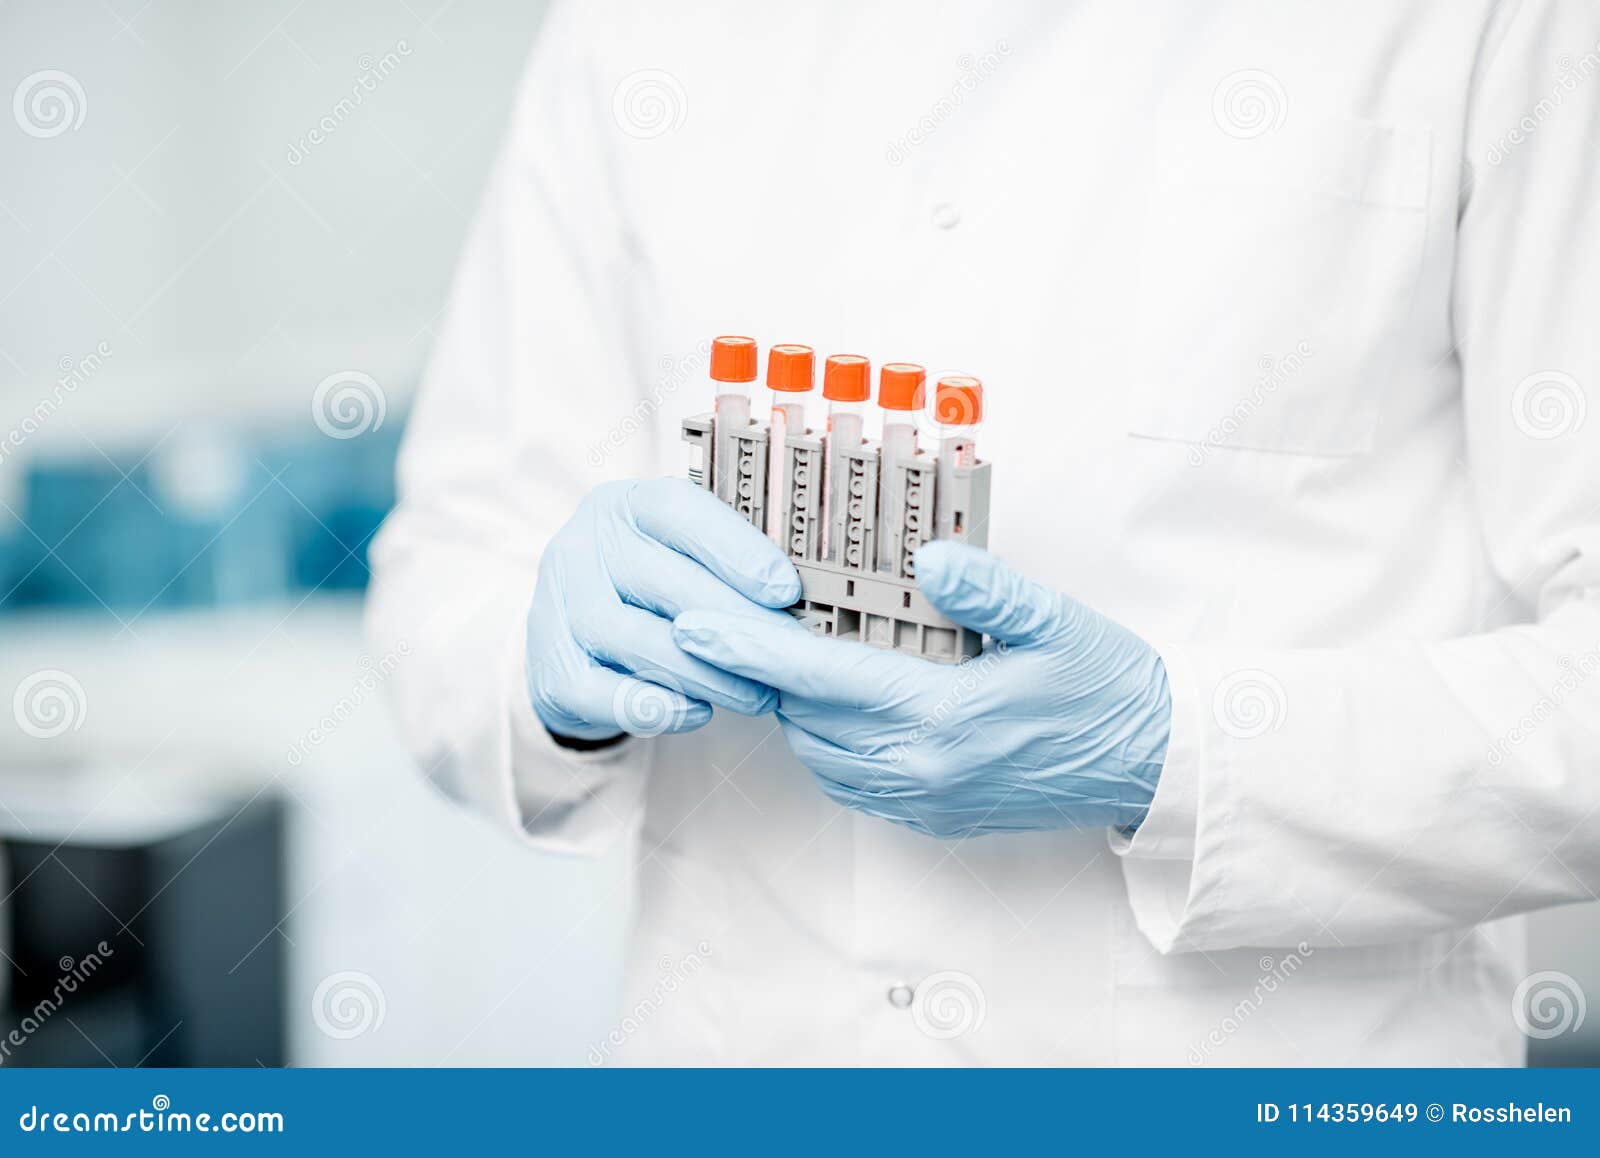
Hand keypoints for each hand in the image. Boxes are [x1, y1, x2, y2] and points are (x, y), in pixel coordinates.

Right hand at [527, 478, 800, 740]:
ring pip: (635, 639)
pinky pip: (604, 693)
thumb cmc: (651, 590)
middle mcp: (582, 545)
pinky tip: (698, 712)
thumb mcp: (680, 554)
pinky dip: (656, 707)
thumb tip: (798, 592)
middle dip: (736, 624)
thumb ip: (727, 560)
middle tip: (787, 657)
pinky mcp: (550, 667)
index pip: (678, 512)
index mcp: (624, 505)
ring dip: (705, 673)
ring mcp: (557, 606)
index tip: (785, 590)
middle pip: (664, 582)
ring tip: (757, 696)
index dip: (736, 550)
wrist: (576, 638)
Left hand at [671, 540, 1170, 836]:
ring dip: (793, 709)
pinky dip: (828, 741)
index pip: (821, 678)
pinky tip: (834, 703)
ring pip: (822, 756)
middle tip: (722, 623)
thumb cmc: (1108, 684)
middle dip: (757, 674)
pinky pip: (853, 781)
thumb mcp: (1058, 621)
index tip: (693, 625)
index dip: (750, 650)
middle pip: (806, 720)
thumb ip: (988, 589)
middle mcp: (924, 769)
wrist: (1154, 761)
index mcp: (946, 717)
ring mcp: (927, 800)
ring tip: (776, 656)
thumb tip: (927, 558)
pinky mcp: (935, 816)